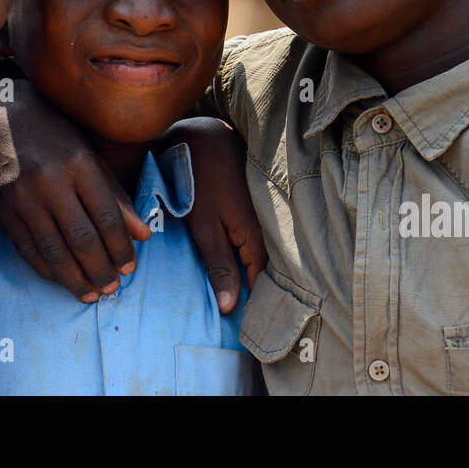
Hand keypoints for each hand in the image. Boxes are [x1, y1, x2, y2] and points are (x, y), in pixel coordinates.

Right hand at [0, 80, 150, 300]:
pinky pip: (27, 249)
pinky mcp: (2, 208)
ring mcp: (22, 197)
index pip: (106, 216)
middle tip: (113, 288)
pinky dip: (47, 269)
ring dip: (75, 278)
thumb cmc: (55, 134)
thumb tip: (143, 235)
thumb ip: (116, 196)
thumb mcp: (91, 154)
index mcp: (78, 163)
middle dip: (101, 269)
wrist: (1, 117)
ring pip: (53, 250)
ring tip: (91, 294)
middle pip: (81, 238)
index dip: (121, 247)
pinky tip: (62, 279)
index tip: (130, 266)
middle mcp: (49, 181)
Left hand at [158, 117, 265, 312]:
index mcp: (256, 237)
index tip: (243, 330)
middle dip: (256, 292)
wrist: (205, 137)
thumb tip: (229, 308)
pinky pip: (261, 237)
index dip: (253, 308)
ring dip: (254, 270)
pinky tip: (240, 260)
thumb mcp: (203, 227)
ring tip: (241, 292)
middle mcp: (269, 228)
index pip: (261, 284)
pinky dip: (251, 251)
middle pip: (266, 270)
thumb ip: (219, 265)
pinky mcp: (261, 206)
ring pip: (265, 253)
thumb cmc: (198, 182)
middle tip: (241, 316)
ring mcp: (267, 216)